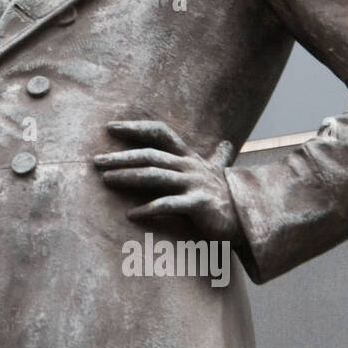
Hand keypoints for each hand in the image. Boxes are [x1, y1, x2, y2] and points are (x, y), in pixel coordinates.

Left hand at [93, 120, 239, 240]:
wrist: (251, 219)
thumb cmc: (230, 197)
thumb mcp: (220, 172)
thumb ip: (217, 157)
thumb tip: (226, 143)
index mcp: (190, 157)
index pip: (160, 133)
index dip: (136, 128)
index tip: (110, 127)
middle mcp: (190, 167)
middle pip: (150, 156)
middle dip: (121, 157)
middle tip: (96, 161)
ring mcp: (194, 184)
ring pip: (155, 176)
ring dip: (128, 177)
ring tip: (106, 180)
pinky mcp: (199, 204)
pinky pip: (169, 205)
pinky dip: (149, 209)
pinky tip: (131, 214)